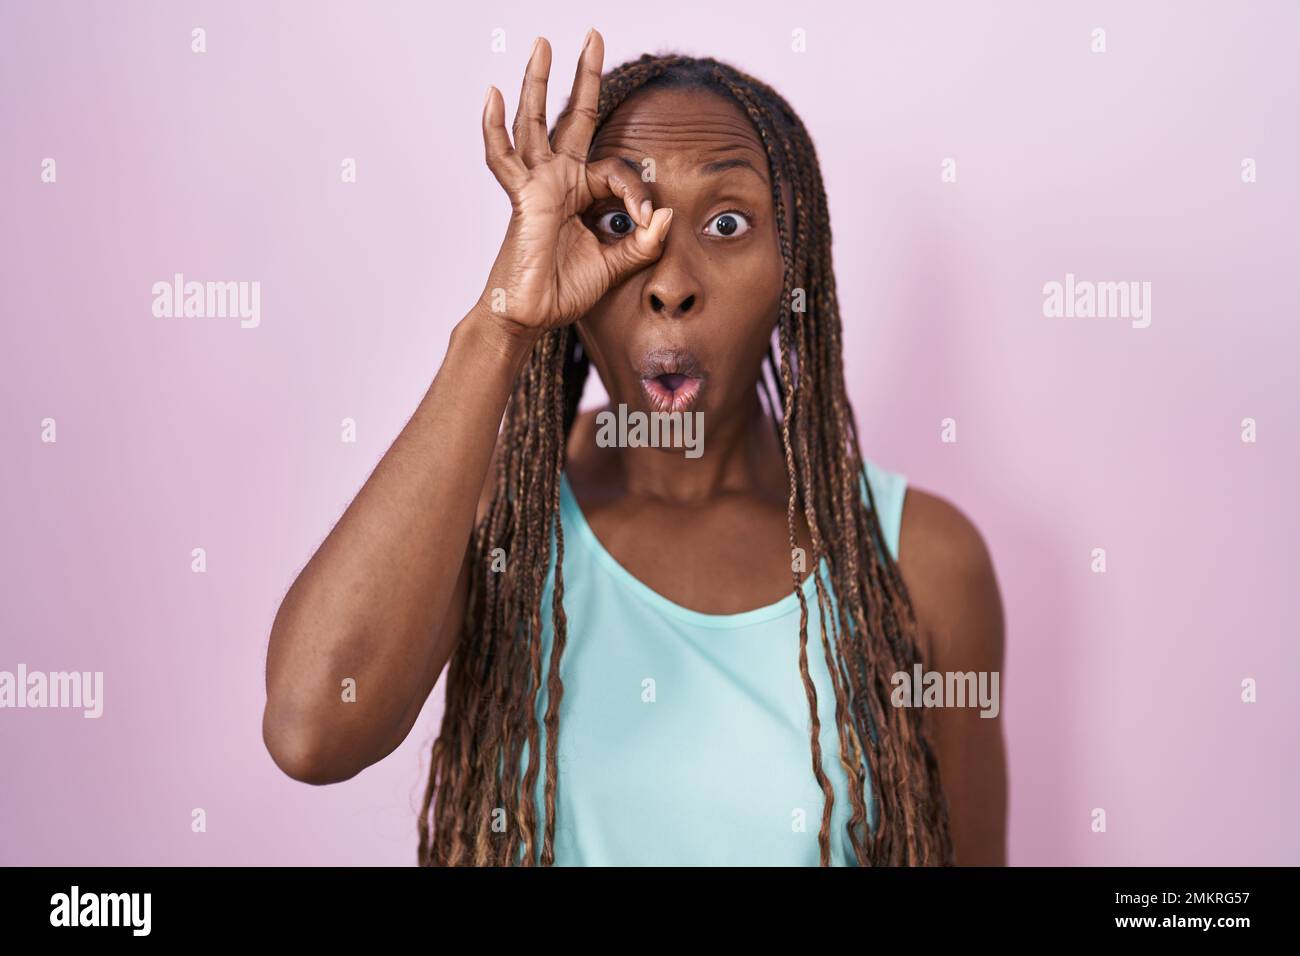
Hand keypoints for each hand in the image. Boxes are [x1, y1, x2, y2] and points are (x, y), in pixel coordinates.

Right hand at [473, 29, 673, 343]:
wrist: (530, 316)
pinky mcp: (522, 197)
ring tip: (544, 44)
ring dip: (541, 83)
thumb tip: (665, 213)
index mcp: (580, 193)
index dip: (637, 191)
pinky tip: (493, 94)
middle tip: (593, 36)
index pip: (616, 168)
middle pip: (572, 116)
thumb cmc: (564, 291)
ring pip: (536, 122)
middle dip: (584, 76)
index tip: (647, 222)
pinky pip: (503, 158)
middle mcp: (558, 180)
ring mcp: (537, 185)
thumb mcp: (616, 265)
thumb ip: (643, 242)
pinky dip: (495, 127)